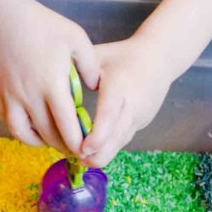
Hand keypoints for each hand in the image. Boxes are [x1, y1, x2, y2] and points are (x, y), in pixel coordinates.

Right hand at [0, 1, 99, 154]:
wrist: (6, 19)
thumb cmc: (45, 26)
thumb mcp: (77, 39)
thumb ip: (90, 66)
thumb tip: (96, 88)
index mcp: (52, 84)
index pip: (66, 125)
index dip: (77, 142)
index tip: (87, 149)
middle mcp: (30, 96)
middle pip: (48, 134)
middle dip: (63, 147)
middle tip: (76, 151)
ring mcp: (12, 98)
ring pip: (25, 135)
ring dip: (42, 143)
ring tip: (55, 142)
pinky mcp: (0, 96)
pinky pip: (12, 124)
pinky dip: (25, 133)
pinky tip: (37, 130)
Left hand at [80, 36, 173, 167]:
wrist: (159, 58)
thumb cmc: (122, 55)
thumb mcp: (98, 57)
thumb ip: (77, 71)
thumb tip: (51, 87)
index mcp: (119, 87)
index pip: (109, 116)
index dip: (96, 136)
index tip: (81, 149)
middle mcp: (132, 106)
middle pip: (116, 139)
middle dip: (94, 155)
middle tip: (71, 156)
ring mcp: (139, 118)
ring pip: (119, 145)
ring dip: (99, 154)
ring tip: (76, 155)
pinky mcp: (141, 124)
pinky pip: (122, 140)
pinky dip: (107, 147)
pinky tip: (90, 149)